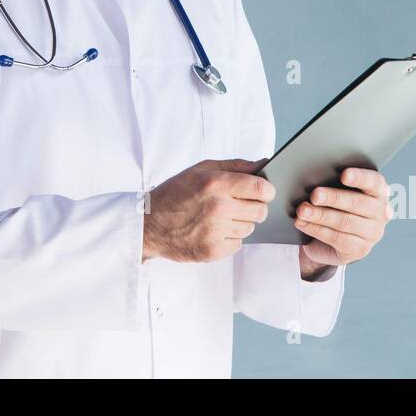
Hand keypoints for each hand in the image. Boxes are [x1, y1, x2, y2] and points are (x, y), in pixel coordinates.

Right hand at [142, 157, 272, 263]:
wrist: (149, 224)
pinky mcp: (213, 251)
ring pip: (250, 228)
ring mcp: (216, 232)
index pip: (261, 189)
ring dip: (241, 222)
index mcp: (216, 184)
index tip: (263, 191)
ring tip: (220, 216)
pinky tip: (214, 229)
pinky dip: (230, 237)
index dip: (266, 190)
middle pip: (260, 211)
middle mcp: (218, 208)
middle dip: (254, 206)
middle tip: (239, 204)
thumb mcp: (201, 169)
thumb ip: (235, 165)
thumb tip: (263, 164)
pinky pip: (238, 243)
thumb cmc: (175, 193)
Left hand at [296, 166, 391, 274]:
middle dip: (333, 198)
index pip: (374, 182)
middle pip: (357, 203)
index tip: (344, 175)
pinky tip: (303, 223)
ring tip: (303, 210)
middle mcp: (380, 213)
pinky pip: (337, 238)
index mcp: (378, 191)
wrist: (329, 240)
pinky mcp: (359, 250)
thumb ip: (333, 183)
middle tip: (314, 195)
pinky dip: (316, 229)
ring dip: (320, 215)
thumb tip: (315, 177)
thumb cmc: (335, 207)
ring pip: (345, 222)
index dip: (360, 178)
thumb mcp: (337, 192)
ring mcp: (372, 233)